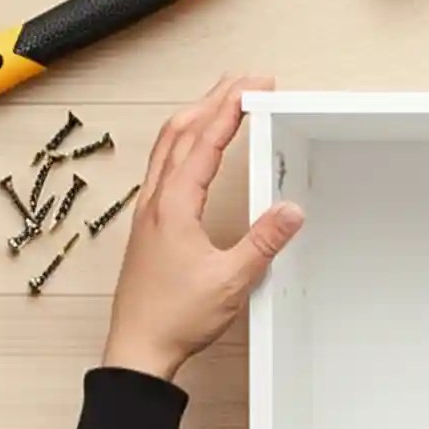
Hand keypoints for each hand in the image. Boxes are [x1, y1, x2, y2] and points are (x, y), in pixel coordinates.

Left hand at [103, 76, 304, 380]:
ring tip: (220, 102)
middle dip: (212, 100)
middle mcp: (155, 203)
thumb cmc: (175, 317)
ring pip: (167, 148)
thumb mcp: (231, 280)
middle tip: (241, 80)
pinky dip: (182, 144)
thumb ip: (263, 241)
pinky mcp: (149, 227)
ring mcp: (148, 214)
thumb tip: (291, 209)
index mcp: (173, 207)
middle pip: (179, 133)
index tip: (252, 86)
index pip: (203, 143)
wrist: (138, 349)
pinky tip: (192, 152)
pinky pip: (163, 169)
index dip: (229, 110)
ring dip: (195, 118)